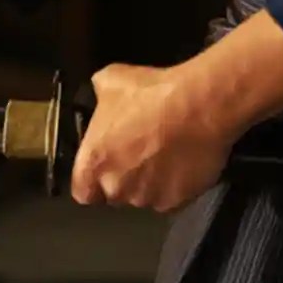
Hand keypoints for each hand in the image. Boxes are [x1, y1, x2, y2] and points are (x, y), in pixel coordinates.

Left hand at [70, 63, 236, 211]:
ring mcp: (148, 198)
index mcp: (94, 163)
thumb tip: (101, 95)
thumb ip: (99, 97)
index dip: (92, 183)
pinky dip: (173, 186)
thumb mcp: (110, 81)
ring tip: (163, 157)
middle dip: (123, 178)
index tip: (103, 169)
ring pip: (143, 197)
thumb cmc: (151, 94)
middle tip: (138, 154)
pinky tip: (180, 164)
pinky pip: (170, 199)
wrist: (199, 107)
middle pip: (115, 193)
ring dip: (148, 183)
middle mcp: (117, 187)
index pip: (83, 192)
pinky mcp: (177, 202)